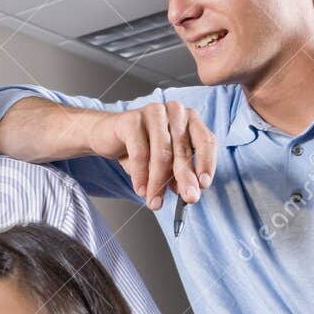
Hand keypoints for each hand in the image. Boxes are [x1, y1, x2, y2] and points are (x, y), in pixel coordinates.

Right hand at [89, 100, 216, 211]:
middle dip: (185, 178)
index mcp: (189, 119)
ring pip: (161, 153)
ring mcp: (153, 113)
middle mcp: (174, 112)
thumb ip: (178, 175)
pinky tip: (141, 190)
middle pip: (184, 150)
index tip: (204, 184)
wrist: (106, 136)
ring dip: (159, 182)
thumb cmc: (139, 147)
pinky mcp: (131, 120)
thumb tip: (189, 192)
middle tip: (188, 198)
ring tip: (155, 201)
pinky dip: (140, 175)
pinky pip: (139, 153)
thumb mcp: (164, 163)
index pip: (206, 141)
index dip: (207, 163)